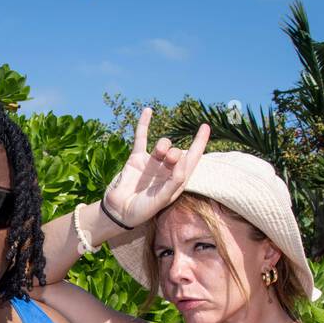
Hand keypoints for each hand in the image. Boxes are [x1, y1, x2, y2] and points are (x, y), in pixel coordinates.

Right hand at [101, 112, 209, 229]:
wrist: (118, 211)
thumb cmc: (142, 210)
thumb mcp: (162, 199)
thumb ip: (175, 180)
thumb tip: (184, 159)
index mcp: (176, 181)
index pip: (192, 159)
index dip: (200, 143)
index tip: (205, 126)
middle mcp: (165, 171)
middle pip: (178, 152)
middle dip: (176, 152)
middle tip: (169, 160)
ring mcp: (151, 163)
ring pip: (163, 145)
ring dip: (164, 145)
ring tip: (160, 153)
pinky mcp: (136, 158)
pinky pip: (141, 138)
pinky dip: (144, 125)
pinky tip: (148, 111)